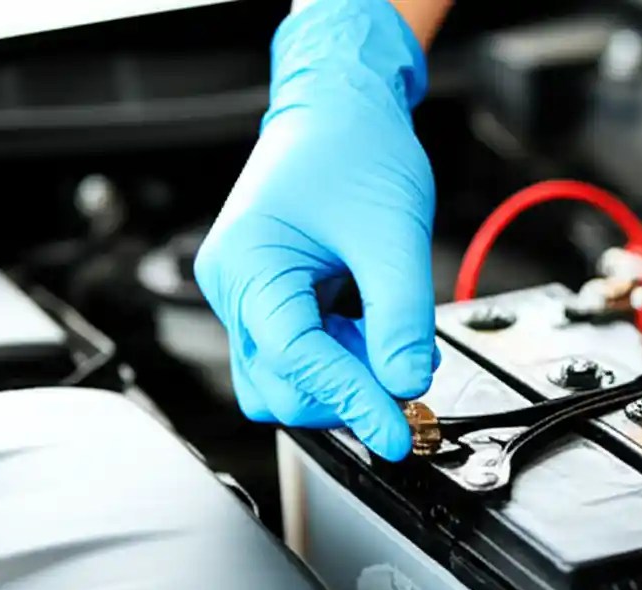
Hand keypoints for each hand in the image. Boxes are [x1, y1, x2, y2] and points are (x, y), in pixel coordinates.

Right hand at [195, 0, 435, 460]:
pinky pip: (300, 353)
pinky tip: (375, 332)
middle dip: (343, 394)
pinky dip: (342, 358)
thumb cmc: (353, 146)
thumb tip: (407, 382)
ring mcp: (249, 296)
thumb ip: (401, 317)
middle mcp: (234, 287)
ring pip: (286, 378)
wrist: (341, 105)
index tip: (396, 433)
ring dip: (343, 379)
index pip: (296, 361)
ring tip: (391, 341)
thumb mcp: (392, 233)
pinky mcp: (272, 299)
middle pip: (278, 387)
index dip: (352, 402)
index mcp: (248, 266)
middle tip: (405, 380)